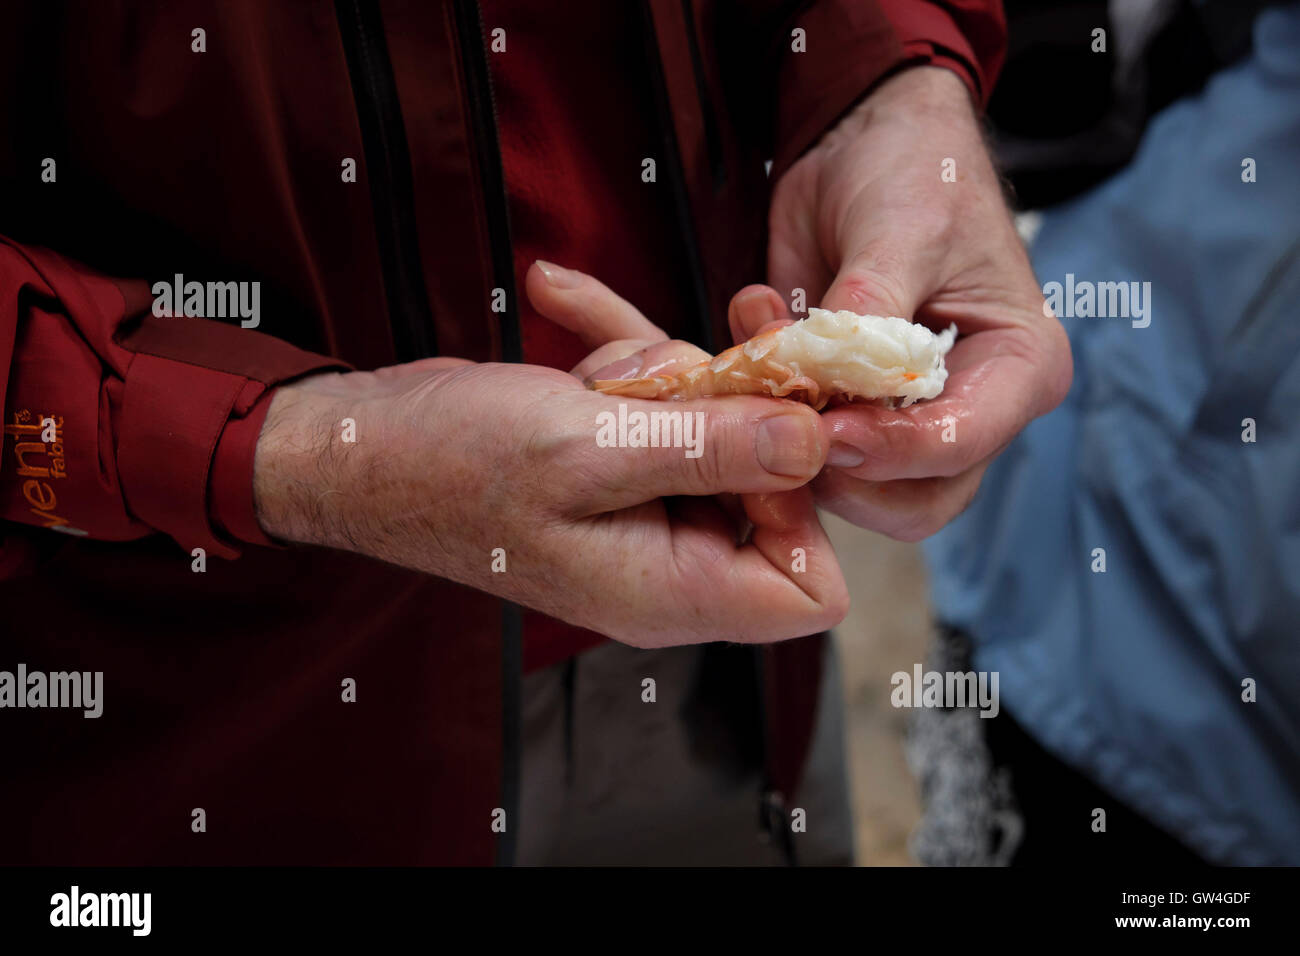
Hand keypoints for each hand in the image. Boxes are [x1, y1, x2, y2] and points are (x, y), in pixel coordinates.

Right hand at [251, 262, 848, 645]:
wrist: (360, 446)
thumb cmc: (452, 465)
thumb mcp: (590, 451)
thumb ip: (711, 452)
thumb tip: (818, 443)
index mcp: (673, 591)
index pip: (813, 589)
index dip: (805, 509)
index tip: (756, 439)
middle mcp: (670, 561)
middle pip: (772, 487)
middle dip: (727, 412)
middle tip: (664, 378)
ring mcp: (644, 510)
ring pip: (717, 423)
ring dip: (660, 374)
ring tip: (587, 379)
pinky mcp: (619, 461)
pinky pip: (661, 396)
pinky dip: (621, 349)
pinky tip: (557, 295)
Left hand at [763, 65, 1072, 540]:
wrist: (862, 142)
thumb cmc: (913, 172)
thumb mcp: (901, 229)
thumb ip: (872, 311)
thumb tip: (839, 382)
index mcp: (1017, 368)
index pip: (960, 443)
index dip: (888, 448)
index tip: (824, 429)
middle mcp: (971, 409)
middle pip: (915, 499)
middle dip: (841, 471)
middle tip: (781, 417)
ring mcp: (907, 420)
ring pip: (856, 493)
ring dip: (795, 442)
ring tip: (763, 355)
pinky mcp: (848, 412)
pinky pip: (805, 452)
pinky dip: (769, 412)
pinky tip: (755, 336)